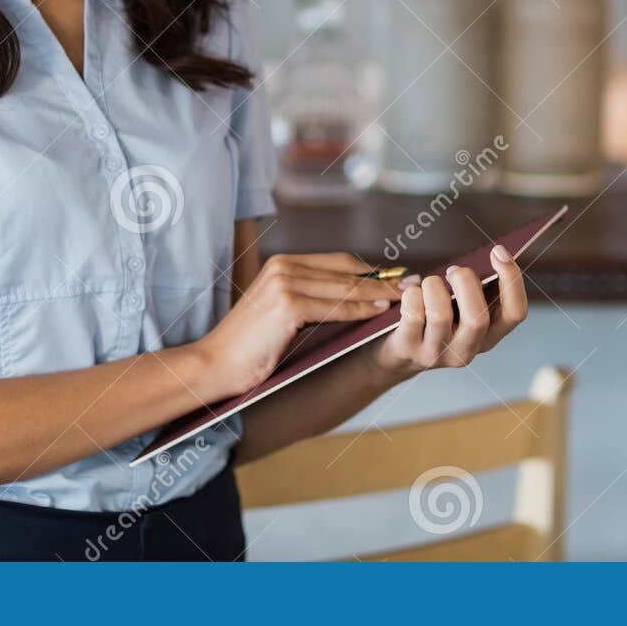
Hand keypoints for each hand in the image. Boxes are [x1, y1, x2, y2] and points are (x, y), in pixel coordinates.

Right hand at [192, 253, 404, 400]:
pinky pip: (336, 306)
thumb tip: (353, 298)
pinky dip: (360, 309)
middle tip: (411, 285)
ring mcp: (285, 283)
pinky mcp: (288, 305)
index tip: (396, 277)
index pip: (338, 261)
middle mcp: (283, 267)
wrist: (216, 364)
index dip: (370, 270)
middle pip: (345, 271)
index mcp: (281, 264)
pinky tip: (379, 311)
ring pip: (344, 287)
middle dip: (382, 279)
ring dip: (378, 293)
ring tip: (403, 298)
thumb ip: (308, 297)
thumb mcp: (279, 312)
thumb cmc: (249, 345)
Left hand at [370, 245, 527, 379]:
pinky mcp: (409, 348)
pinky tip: (410, 293)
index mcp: (488, 336)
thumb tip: (493, 254)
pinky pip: (412, 313)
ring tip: (429, 283)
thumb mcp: (463, 309)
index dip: (511, 279)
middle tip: (453, 271)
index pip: (515, 313)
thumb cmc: (435, 320)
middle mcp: (467, 349)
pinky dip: (411, 293)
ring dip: (433, 285)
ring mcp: (437, 352)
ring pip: (440, 314)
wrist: (398, 355)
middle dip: (465, 282)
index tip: (498, 251)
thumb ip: (479, 289)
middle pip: (477, 317)